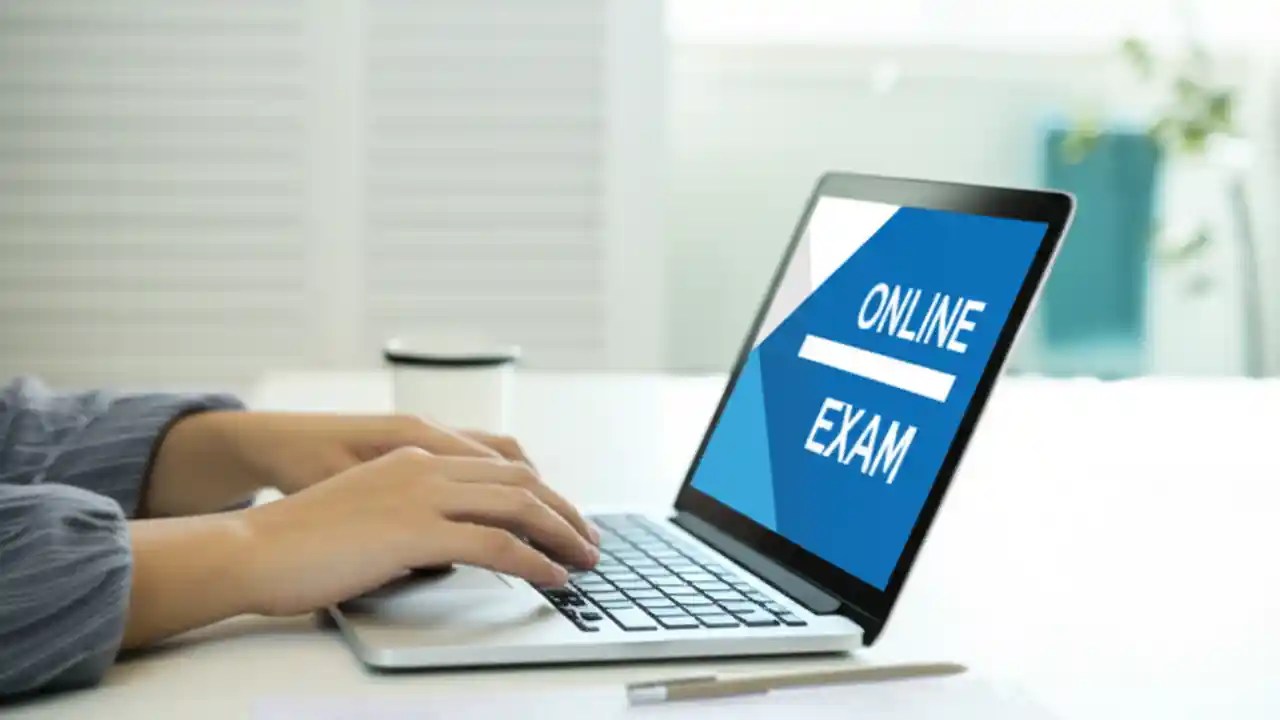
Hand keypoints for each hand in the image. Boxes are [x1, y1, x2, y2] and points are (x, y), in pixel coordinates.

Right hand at [236, 447, 598, 615]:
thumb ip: (415, 522)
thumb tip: (451, 551)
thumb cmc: (302, 543)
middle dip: (563, 511)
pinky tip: (552, 578)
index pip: (498, 466)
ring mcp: (421, 493)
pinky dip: (534, 562)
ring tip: (586, 560)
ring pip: (519, 506)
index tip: (562, 519)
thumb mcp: (369, 516)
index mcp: (414, 456)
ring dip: (561, 534)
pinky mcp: (415, 529)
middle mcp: (424, 465)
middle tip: (590, 540)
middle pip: (520, 480)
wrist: (251, 548)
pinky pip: (496, 543)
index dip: (539, 493)